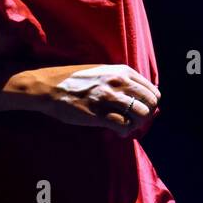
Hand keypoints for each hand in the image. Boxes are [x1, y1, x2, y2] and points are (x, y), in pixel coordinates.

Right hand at [20, 64, 161, 138]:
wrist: (50, 86)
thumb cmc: (77, 80)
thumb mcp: (104, 72)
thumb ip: (123, 81)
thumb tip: (143, 98)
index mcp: (122, 71)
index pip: (153, 90)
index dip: (150, 104)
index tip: (140, 110)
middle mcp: (119, 82)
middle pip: (151, 103)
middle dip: (146, 115)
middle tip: (135, 121)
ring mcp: (108, 97)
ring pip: (141, 114)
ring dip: (136, 124)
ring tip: (126, 126)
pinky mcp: (98, 113)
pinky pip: (123, 125)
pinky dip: (124, 132)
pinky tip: (117, 132)